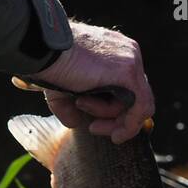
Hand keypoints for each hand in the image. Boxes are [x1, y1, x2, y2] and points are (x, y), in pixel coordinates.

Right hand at [16, 21, 154, 143]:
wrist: (47, 51)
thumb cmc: (51, 64)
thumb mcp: (62, 90)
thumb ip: (70, 106)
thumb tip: (75, 123)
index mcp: (116, 52)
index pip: (128, 88)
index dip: (113, 111)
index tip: (93, 124)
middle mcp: (128, 53)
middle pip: (136, 96)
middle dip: (116, 119)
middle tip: (93, 129)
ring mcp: (132, 60)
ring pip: (137, 103)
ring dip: (111, 118)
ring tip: (83, 106)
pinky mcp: (129, 71)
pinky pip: (141, 107)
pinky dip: (130, 125)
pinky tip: (115, 135)